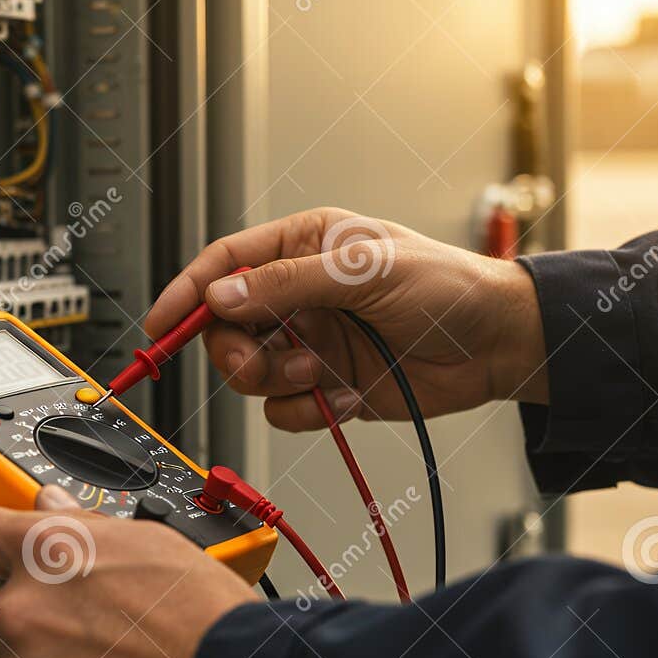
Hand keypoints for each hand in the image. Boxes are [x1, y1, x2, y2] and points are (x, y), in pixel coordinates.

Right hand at [145, 207, 547, 430]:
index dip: (187, 293)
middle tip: (261, 361)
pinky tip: (345, 393)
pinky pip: (284, 410)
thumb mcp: (364, 271)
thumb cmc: (448, 287)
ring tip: (321, 372)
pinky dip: (307, 408)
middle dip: (236, 350)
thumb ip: (287, 283)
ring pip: (250, 372)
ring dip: (276, 379)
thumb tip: (220, 295)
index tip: (159, 325)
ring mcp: (312, 342)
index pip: (225, 265)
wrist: (498, 347)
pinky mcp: (328, 387)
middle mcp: (300, 295)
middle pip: (225, 327)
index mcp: (303, 247)